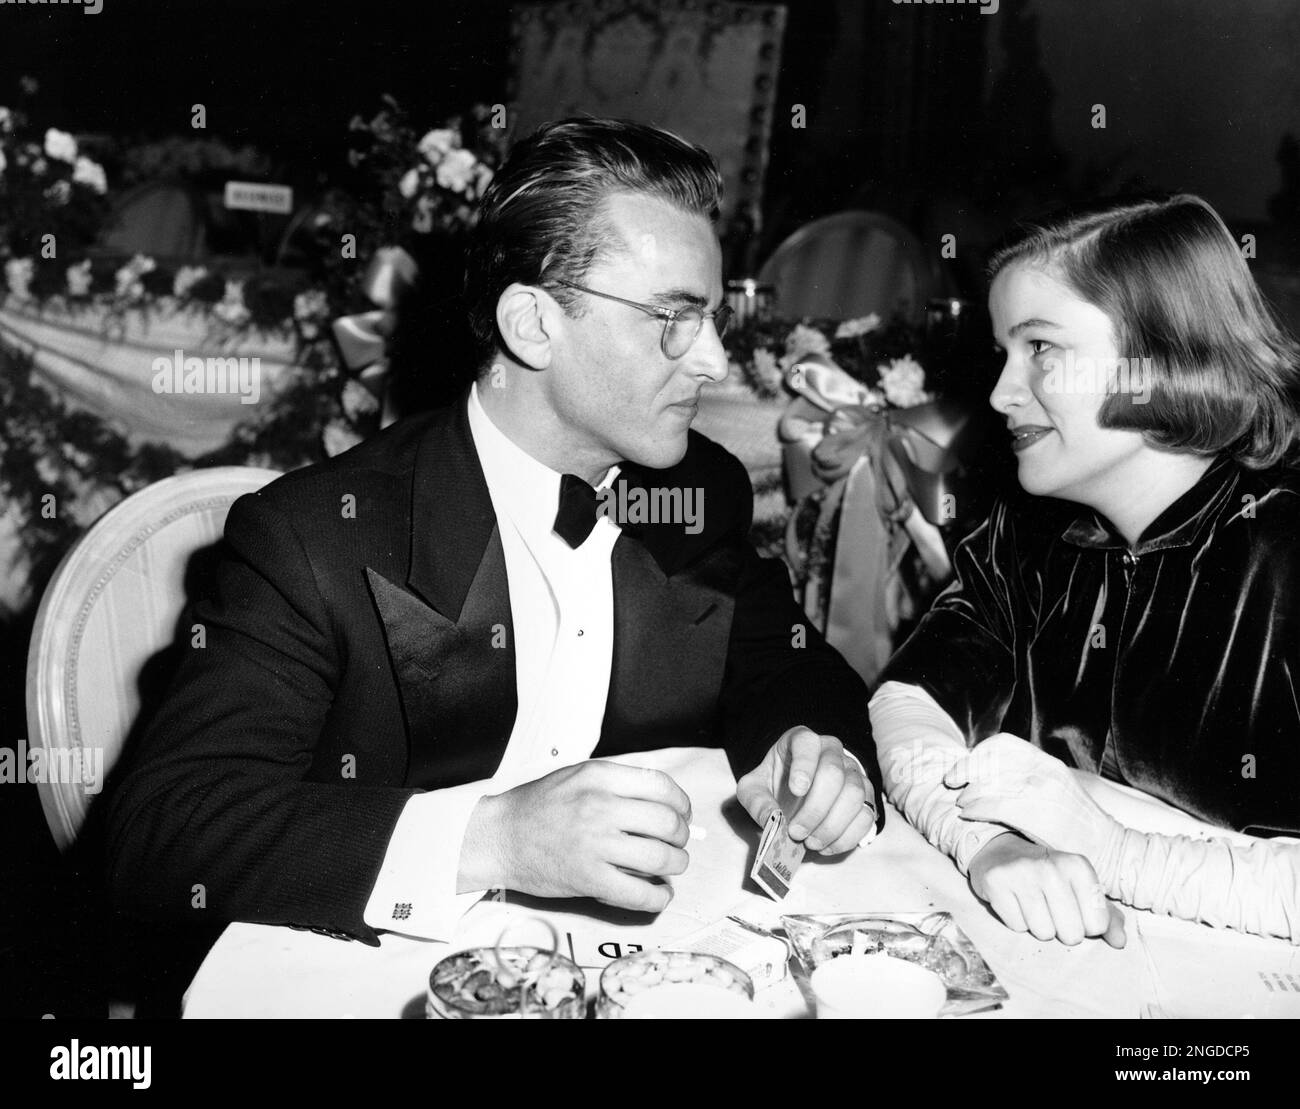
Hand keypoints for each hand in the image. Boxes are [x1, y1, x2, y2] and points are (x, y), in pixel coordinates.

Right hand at [463, 761, 691, 912]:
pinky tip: (659, 894)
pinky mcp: (589, 879)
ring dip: (676, 865)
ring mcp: (594, 844)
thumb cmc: (538, 806)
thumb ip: (617, 784)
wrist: (499, 837)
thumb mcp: (578, 776)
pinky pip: (640, 892)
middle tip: (677, 843)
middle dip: (681, 837)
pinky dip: (658, 897)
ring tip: (672, 866)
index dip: (681, 803)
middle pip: (667, 823)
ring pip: (661, 858)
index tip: (681, 814)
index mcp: (599, 777)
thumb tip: (665, 803)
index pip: (661, 786)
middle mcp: (600, 806)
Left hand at [736, 726, 876, 854]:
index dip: (804, 764)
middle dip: (815, 808)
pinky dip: (847, 837)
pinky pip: (866, 815)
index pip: (807, 742)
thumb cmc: (774, 785)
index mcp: (801, 741)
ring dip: (832, 826)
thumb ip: (757, 801)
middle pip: (834, 773)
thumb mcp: (753, 789)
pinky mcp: (866, 796)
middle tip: (796, 832)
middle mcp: (831, 751)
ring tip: (810, 843)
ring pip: (855, 795)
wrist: (794, 794)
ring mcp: (853, 771)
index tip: (796, 790)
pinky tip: (826, 846)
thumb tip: (772, 819)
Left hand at [943, 733, 1121, 861]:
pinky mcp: (1036, 814)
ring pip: (989, 782)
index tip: (966, 765)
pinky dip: (976, 808)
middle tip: (952, 782)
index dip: (979, 752)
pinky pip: (993, 805)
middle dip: (966, 769)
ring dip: (969, 792)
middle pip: (991, 760)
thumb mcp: (1056, 787)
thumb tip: (992, 774)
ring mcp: (1040, 792)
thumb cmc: (1076, 821)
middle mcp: (1043, 772)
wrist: (1105, 846)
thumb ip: (1028, 777)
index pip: (1004, 744)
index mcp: (1047, 763)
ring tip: (963, 802)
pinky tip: (969, 814)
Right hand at [969, 831, 1126, 947]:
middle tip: (1052, 909)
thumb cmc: (1050, 877)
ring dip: (1038, 926)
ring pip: (1043, 933)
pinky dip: (1017, 920)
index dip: (1086, 925)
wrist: (1003, 854)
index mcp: (1078, 866)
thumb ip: (1107, 917)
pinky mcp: (995, 882)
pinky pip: (1016, 926)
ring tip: (1033, 904)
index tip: (1074, 909)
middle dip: (1062, 930)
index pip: (1097, 925)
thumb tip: (1119, 942)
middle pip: (1072, 934)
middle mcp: (1051, 867)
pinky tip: (1015, 902)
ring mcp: (1021, 873)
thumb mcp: (1082, 890)